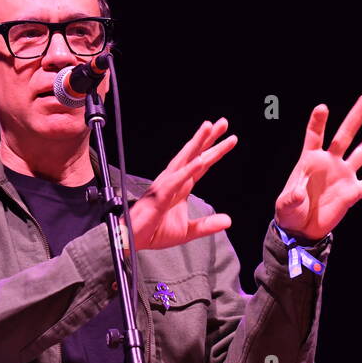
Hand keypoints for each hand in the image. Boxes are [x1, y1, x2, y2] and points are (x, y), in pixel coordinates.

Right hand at [126, 119, 236, 251]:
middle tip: (223, 122)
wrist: (131, 240)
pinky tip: (199, 161)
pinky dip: (187, 170)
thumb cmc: (154, 232)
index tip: (231, 139)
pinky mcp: (159, 197)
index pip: (201, 165)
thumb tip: (228, 220)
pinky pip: (175, 181)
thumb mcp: (187, 232)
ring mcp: (165, 186)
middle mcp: (174, 181)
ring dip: (197, 144)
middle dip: (208, 139)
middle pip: (194, 156)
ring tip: (209, 128)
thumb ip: (207, 225)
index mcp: (181, 187)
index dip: (215, 151)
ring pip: (183, 161)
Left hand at [274, 95, 361, 241]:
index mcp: (310, 160)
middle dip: (356, 118)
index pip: (314, 136)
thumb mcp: (285, 205)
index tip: (322, 107)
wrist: (301, 228)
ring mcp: (343, 175)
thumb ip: (291, 198)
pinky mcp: (352, 192)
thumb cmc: (289, 212)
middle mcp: (329, 162)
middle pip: (344, 136)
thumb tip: (299, 194)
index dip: (318, 123)